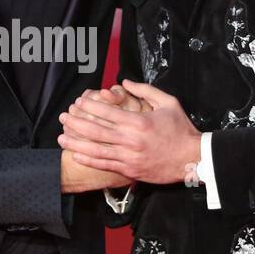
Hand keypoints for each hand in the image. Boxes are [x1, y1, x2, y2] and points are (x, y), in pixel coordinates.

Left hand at [57, 80, 200, 184]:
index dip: (90, 106)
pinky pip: (106, 165)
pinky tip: (77, 155)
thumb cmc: (181, 129)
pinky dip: (89, 160)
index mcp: (139, 122)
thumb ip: (145, 90)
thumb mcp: (168, 103)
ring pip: (97, 150)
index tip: (78, 102)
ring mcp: (129, 157)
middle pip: (96, 131)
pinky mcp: (130, 170)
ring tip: (61, 138)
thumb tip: (124, 82)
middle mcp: (131, 140)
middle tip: (63, 117)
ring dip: (76, 143)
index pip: (107, 112)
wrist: (193, 159)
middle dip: (76, 123)